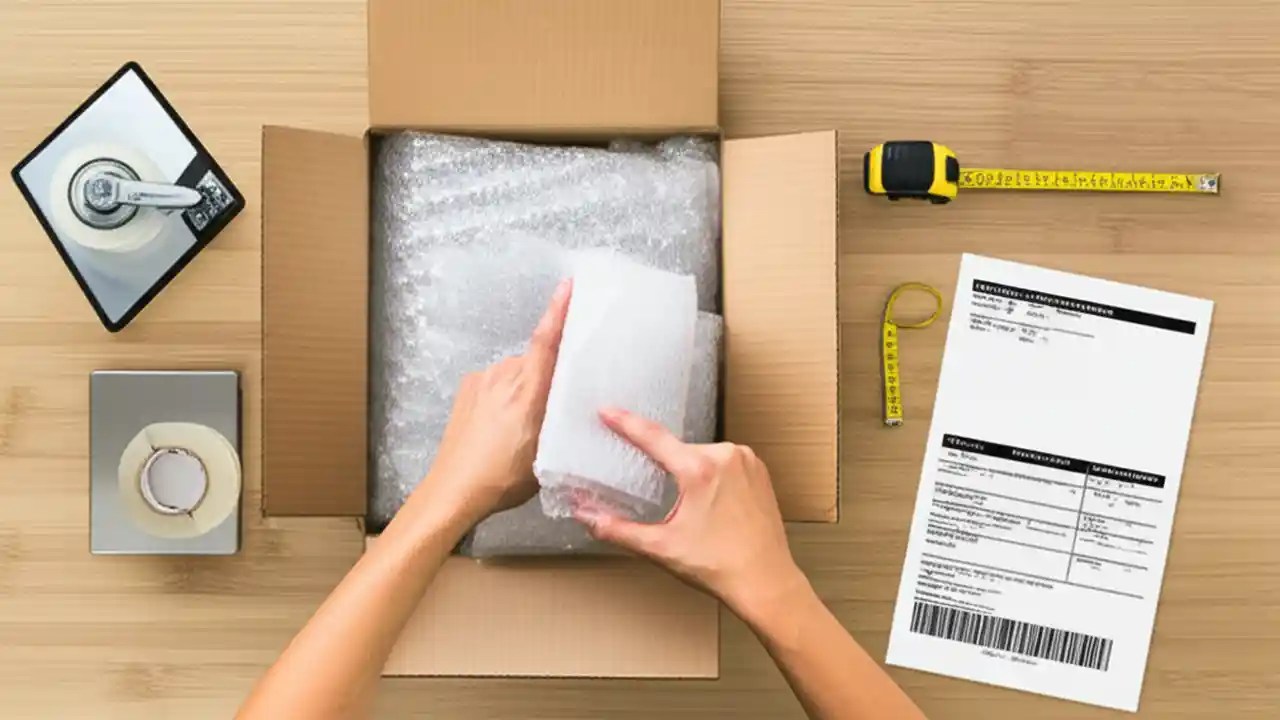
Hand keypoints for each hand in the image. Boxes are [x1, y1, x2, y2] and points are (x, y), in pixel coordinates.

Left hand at [414, 280, 571, 523]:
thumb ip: (560, 421)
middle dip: (550, 372)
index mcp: (528, 392)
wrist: (454, 489)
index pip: (546, 341)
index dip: (559, 311)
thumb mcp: (548, 454)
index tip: (569, 286)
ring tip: (525, 423)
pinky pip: (498, 381)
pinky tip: (503, 423)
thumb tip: (572, 404)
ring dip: (526, 386)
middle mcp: (504, 377)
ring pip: (517, 371)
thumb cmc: (504, 479)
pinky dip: (507, 393)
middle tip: (558, 399)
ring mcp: (483, 380)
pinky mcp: (468, 388)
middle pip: (536, 360)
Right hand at [573, 408, 807, 620]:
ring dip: (692, 473)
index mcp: (699, 470)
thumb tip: (587, 517)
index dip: (626, 423)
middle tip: (670, 504)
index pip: (653, 437)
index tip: (606, 411)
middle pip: (680, 451)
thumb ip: (619, 530)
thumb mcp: (661, 547)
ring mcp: (747, 461)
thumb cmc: (718, 565)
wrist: (765, 581)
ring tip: (697, 511)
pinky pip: (725, 463)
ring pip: (702, 457)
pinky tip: (714, 504)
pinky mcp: (760, 470)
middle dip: (667, 470)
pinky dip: (713, 476)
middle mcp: (726, 456)